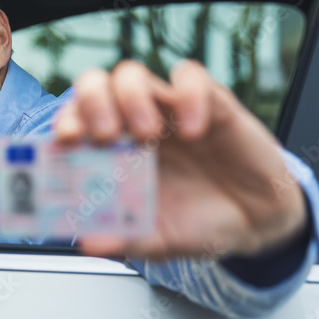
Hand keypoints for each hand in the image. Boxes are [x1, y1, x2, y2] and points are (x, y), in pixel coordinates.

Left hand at [53, 59, 307, 259]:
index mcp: (113, 152)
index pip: (75, 119)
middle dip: (90, 102)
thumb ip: (123, 240)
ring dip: (131, 98)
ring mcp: (168, 111)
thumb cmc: (197, 222)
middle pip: (96, 85)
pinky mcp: (209, 104)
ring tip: (147, 135)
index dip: (65, 121)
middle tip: (104, 135)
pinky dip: (188, 96)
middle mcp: (133, 124)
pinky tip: (194, 131)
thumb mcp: (158, 240)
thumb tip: (86, 244)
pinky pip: (192, 78)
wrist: (254, 223)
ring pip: (132, 75)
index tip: (66, 140)